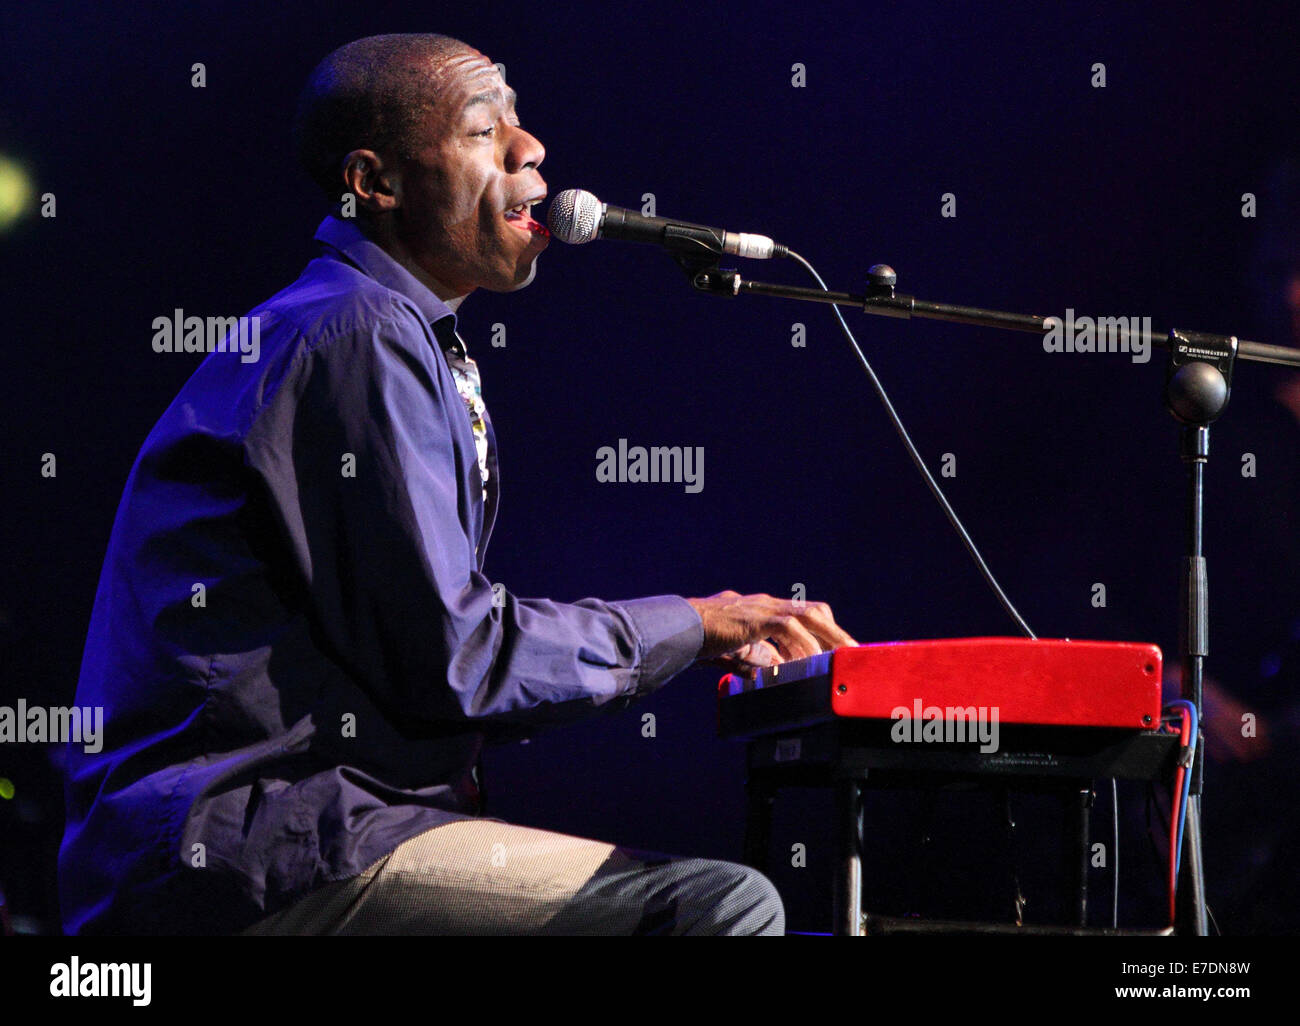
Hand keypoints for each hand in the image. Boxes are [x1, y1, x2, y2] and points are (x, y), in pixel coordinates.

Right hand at [687, 590, 858, 669]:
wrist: (675, 628)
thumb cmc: (700, 639)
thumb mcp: (734, 652)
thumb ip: (755, 659)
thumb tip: (773, 670)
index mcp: (762, 611)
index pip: (802, 614)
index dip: (823, 631)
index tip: (840, 649)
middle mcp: (766, 605)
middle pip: (813, 612)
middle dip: (836, 633)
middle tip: (856, 653)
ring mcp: (761, 608)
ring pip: (807, 615)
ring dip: (829, 636)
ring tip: (845, 655)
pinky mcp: (754, 617)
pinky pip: (787, 628)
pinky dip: (802, 645)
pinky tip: (811, 660)